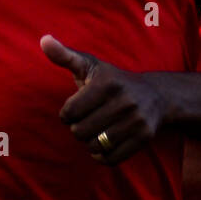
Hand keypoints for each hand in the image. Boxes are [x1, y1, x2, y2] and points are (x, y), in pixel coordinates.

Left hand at [41, 34, 167, 164]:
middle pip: (79, 132)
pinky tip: (105, 143)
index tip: (77, 108)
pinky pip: (111, 159)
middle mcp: (124, 101)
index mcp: (107, 83)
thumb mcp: (90, 65)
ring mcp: (136, 120)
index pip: (68, 113)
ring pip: (94, 146)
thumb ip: (64, 55)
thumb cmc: (113, 81)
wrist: (157, 95)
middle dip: (78, 128)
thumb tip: (43, 40)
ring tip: (97, 130)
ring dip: (90, 142)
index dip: (67, 114)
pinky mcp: (144, 137)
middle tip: (88, 120)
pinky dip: (102, 156)